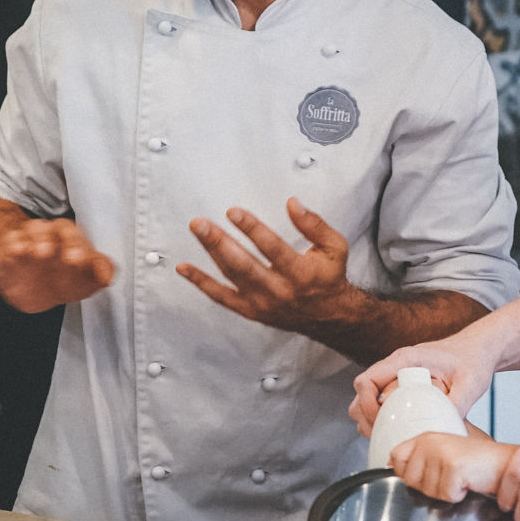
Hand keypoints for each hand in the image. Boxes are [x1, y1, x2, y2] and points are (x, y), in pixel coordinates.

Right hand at [0, 216, 115, 312]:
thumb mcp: (84, 275)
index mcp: (64, 236)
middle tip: (46, 252)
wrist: (28, 282)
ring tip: (19, 250)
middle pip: (43, 231)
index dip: (74, 244)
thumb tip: (107, 275)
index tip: (79, 259)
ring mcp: (17, 246)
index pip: (69, 233)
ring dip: (19, 243)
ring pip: (18, 238)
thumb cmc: (62, 274)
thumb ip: (99, 271)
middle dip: (44, 239)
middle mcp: (40, 237)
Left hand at [177, 197, 353, 332]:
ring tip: (197, 230)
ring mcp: (262, 303)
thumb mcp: (335, 247)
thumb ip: (314, 224)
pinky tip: (184, 268)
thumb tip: (293, 203)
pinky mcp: (250, 311)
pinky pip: (221, 297)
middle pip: (244, 265)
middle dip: (219, 242)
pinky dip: (201, 283)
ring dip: (210, 252)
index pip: (272, 248)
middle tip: (201, 223)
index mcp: (301, 273)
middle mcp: (279, 290)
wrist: (328, 316)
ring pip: (231, 276)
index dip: (252, 229)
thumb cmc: (329, 277)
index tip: (233, 212)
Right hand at [350, 335, 496, 436]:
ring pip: (367, 397)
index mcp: (407, 359)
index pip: (367, 381)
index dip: (367, 406)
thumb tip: (441, 430)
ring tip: (390, 434)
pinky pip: (380, 399)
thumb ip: (457, 406)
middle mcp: (396, 364)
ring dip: (372, 417)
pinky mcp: (402, 382)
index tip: (381, 423)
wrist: (479, 348)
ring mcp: (397, 373)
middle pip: (361, 392)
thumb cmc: (473, 359)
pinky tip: (399, 427)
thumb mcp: (470, 384)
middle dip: (366, 417)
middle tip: (384, 435)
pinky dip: (382, 415)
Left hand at [390, 432, 512, 502]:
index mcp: (425, 437)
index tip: (429, 474)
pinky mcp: (454, 466)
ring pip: (427, 491)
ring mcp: (441, 452)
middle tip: (451, 478)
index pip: (396, 458)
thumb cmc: (477, 465)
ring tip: (462, 479)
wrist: (507, 465)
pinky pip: (445, 495)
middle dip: (429, 487)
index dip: (408, 473)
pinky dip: (458, 496)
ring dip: (446, 492)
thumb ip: (419, 459)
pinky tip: (469, 483)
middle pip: (409, 480)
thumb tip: (391, 465)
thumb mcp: (444, 456)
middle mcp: (429, 441)